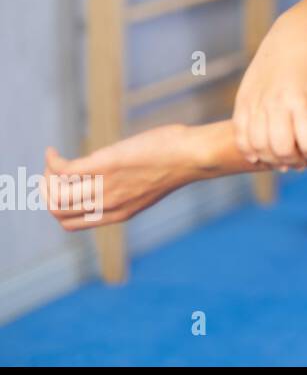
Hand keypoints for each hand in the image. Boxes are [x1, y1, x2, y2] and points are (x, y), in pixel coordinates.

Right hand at [44, 124, 201, 229]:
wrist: (193, 157)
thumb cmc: (177, 164)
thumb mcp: (150, 186)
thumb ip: (130, 188)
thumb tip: (120, 172)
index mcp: (119, 214)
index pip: (71, 223)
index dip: (59, 207)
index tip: (61, 188)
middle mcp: (108, 205)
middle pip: (57, 210)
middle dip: (46, 191)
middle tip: (51, 173)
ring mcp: (104, 187)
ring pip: (54, 193)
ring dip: (45, 176)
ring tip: (53, 161)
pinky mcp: (103, 166)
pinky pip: (63, 170)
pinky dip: (51, 161)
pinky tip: (52, 151)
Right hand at [232, 12, 306, 168]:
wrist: (291, 40)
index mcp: (302, 99)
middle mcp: (277, 102)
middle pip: (281, 148)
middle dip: (292, 163)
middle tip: (299, 163)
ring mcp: (257, 101)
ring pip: (257, 145)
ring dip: (270, 160)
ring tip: (281, 162)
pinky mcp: (243, 101)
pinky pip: (240, 134)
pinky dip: (248, 151)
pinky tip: (259, 158)